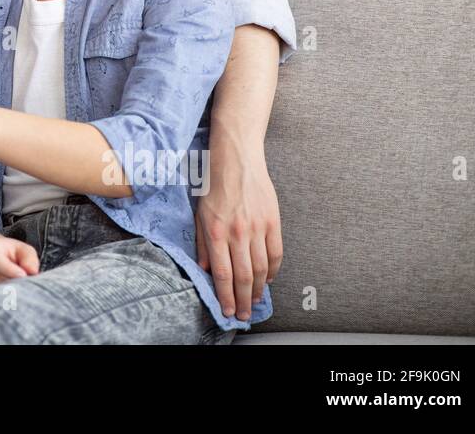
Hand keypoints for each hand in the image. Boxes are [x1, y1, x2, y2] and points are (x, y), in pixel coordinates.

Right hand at [0, 236, 38, 300]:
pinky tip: (3, 298)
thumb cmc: (11, 255)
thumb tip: (33, 272)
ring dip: (4, 297)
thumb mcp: (23, 250)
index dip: (9, 270)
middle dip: (11, 286)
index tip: (23, 277)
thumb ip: (30, 259)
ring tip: (14, 293)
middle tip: (23, 289)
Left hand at [194, 159, 283, 321]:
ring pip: (261, 269)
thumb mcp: (198, 213)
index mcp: (216, 231)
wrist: (237, 158)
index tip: (227, 310)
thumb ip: (201, 243)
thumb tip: (204, 268)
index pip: (223, 273)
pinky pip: (276, 253)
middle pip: (244, 277)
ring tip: (254, 301)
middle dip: (243, 300)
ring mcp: (258, 227)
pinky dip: (273, 271)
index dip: (226, 296)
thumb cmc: (213, 183)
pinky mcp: (273, 221)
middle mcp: (237, 232)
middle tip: (243, 314)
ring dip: (259, 290)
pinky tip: (269, 280)